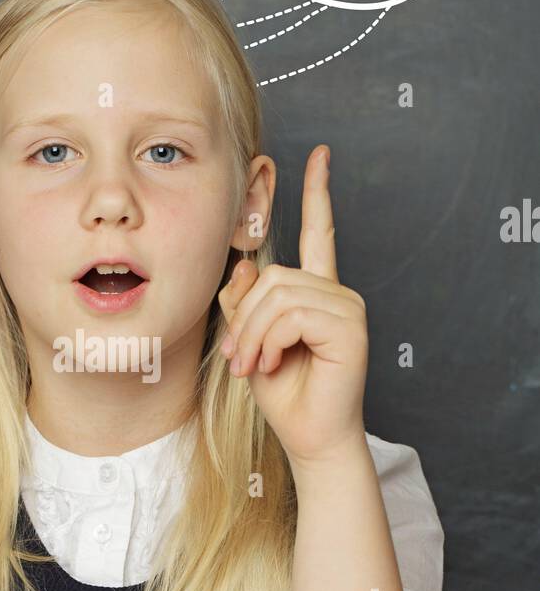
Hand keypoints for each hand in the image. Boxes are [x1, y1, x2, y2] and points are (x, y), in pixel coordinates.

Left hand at [218, 145, 368, 468]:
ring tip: (253, 366)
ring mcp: (348, 307)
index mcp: (316, 292)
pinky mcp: (350, 327)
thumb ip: (243, 302)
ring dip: (253, 335)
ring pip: (277, 295)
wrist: (309, 437)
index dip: (317, 192)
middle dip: (245, 320)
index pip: (318, 232)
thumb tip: (242, 269)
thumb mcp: (249, 341)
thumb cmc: (284, 393)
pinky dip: (271, 341)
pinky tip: (275, 364)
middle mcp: (336, 293)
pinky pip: (292, 315)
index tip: (320, 154)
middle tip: (239, 359)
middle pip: (272, 276)